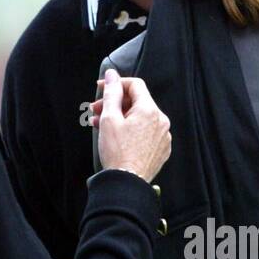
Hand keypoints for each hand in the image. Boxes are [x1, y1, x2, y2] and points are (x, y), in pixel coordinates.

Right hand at [94, 68, 170, 183]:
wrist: (127, 183)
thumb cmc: (118, 153)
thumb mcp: (109, 119)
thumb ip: (111, 93)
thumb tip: (112, 75)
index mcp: (150, 110)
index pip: (135, 85)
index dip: (116, 83)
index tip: (102, 89)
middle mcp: (161, 121)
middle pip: (137, 102)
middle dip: (114, 104)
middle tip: (96, 110)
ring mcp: (163, 136)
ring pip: (140, 118)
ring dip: (120, 118)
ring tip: (100, 125)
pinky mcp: (161, 149)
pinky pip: (145, 133)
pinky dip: (131, 131)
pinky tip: (116, 137)